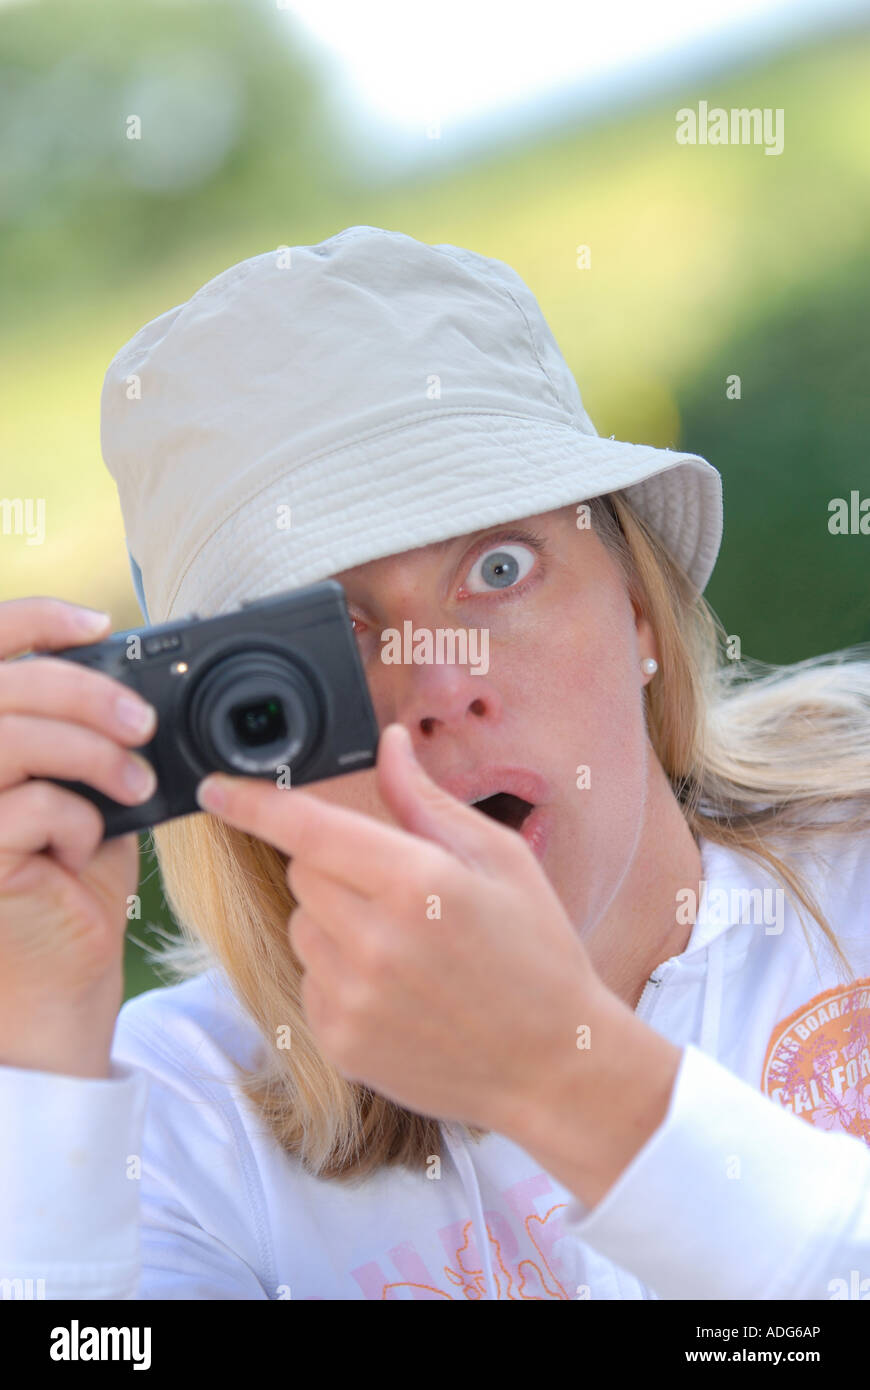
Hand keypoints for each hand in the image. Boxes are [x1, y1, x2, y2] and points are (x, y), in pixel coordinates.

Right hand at [0, 597, 158, 1075]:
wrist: (63, 970)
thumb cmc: (71, 875)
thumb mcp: (83, 784)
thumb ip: (81, 730)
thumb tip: (125, 674)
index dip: (36, 618)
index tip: (100, 624)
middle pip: (5, 686)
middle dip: (87, 692)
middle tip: (141, 724)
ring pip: (14, 738)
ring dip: (92, 754)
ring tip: (133, 786)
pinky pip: (30, 808)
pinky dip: (77, 821)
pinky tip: (82, 849)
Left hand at [195, 723, 605, 1133]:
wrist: (553, 1065)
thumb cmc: (536, 952)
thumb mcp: (501, 860)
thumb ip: (427, 802)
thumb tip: (388, 745)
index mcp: (417, 883)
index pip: (310, 829)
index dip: (254, 803)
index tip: (215, 787)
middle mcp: (375, 942)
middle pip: (303, 873)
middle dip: (335, 866)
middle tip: (394, 888)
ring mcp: (353, 998)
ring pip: (303, 926)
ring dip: (334, 921)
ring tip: (403, 945)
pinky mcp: (341, 1041)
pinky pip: (311, 980)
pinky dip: (340, 973)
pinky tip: (397, 987)